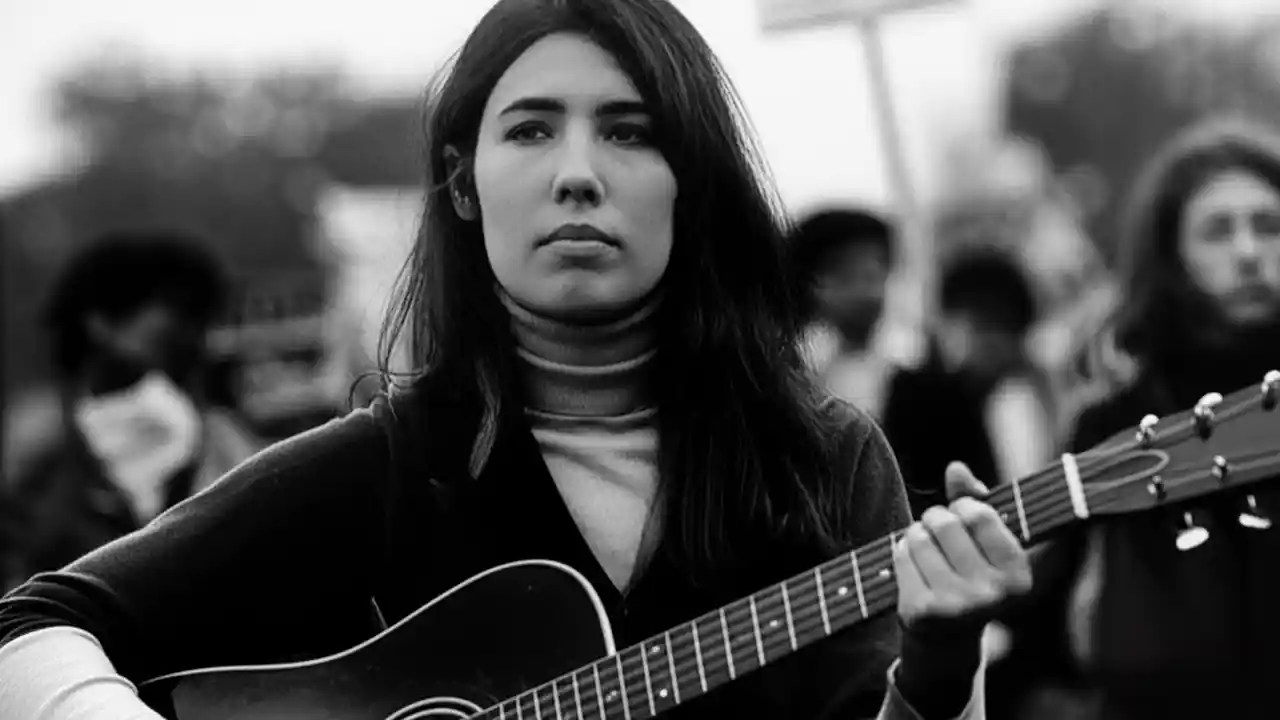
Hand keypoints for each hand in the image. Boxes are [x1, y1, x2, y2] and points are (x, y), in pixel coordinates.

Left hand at [894, 462, 1030, 627]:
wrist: (948, 639)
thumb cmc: (972, 578)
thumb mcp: (986, 544)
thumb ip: (976, 501)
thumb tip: (955, 468)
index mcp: (1018, 576)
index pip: (980, 514)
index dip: (965, 506)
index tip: (964, 513)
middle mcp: (991, 594)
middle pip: (945, 521)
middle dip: (937, 518)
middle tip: (940, 531)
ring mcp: (955, 605)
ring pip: (919, 535)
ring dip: (917, 534)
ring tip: (927, 548)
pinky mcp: (922, 611)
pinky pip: (901, 555)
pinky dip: (902, 552)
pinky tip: (914, 568)